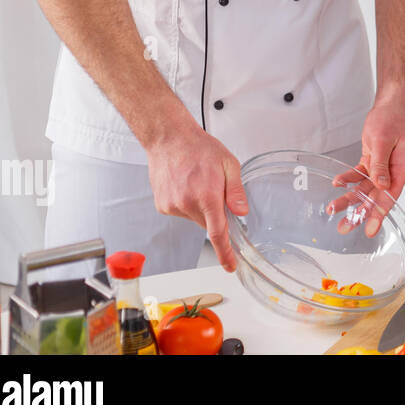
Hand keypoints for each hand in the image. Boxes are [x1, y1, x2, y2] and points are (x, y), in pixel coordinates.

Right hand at [145, 112, 247, 271]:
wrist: (169, 139)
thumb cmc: (199, 148)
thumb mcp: (229, 165)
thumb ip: (235, 191)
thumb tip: (242, 212)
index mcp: (207, 196)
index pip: (217, 233)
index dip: (225, 252)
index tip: (230, 265)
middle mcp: (187, 204)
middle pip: (208, 224)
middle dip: (215, 215)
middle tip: (215, 191)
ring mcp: (172, 206)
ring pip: (195, 218)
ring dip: (200, 207)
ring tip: (197, 182)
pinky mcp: (163, 206)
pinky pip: (182, 212)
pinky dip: (187, 203)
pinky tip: (186, 185)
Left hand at [330, 99, 404, 236]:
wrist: (389, 106)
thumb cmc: (392, 120)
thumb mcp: (384, 141)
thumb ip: (381, 164)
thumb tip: (381, 185)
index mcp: (402, 169)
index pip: (390, 196)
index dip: (379, 213)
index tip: (370, 229)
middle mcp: (393, 173)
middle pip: (375, 197)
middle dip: (360, 213)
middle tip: (345, 226)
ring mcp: (382, 169)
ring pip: (364, 189)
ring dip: (350, 199)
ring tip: (334, 210)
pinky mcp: (372, 163)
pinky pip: (359, 176)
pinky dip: (348, 179)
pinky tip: (337, 183)